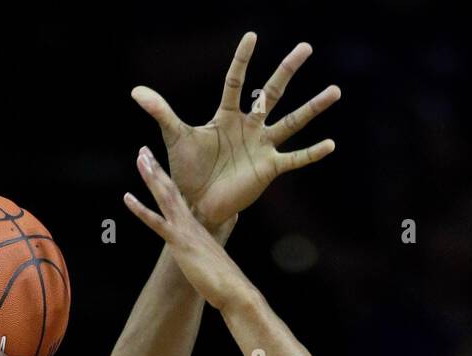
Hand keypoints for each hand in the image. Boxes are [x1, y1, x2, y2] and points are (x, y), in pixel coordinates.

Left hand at [124, 148, 253, 311]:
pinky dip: (141, 210)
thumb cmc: (225, 281)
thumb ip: (208, 250)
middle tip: (144, 151)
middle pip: (171, 190)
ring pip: (165, 197)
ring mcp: (185, 231)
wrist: (234, 290)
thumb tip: (211, 249)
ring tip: (141, 158)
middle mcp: (191, 223)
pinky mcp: (179, 242)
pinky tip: (127, 198)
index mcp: (197, 227)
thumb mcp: (213, 259)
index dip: (167, 181)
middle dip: (157, 169)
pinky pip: (157, 222)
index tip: (158, 167)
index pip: (180, 198)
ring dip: (152, 177)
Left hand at [131, 31, 338, 226]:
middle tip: (306, 47)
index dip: (242, 60)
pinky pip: (294, 158)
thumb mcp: (175, 138)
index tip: (251, 36)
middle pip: (272, 92)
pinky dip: (312, 152)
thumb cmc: (187, 170)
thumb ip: (162, 112)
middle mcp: (249, 126)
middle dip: (287, 70)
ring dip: (313, 107)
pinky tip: (330, 144)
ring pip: (292, 121)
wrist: (197, 203)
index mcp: (226, 116)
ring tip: (335, 91)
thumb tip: (136, 92)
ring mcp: (262, 146)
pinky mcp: (269, 168)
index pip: (236, 81)